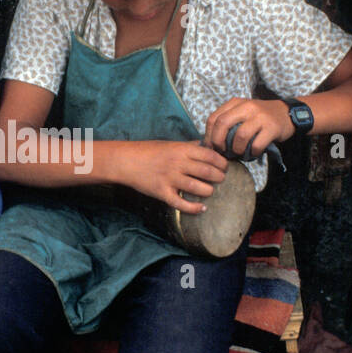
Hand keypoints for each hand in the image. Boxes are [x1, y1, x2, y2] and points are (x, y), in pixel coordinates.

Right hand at [113, 141, 227, 214]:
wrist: (126, 161)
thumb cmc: (148, 151)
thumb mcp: (170, 144)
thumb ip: (188, 146)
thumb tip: (204, 145)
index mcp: (182, 150)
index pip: (210, 155)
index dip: (221, 162)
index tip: (225, 167)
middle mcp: (178, 164)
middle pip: (208, 172)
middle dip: (219, 177)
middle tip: (221, 180)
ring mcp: (171, 179)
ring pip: (199, 188)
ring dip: (209, 191)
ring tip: (210, 191)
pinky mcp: (163, 192)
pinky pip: (182, 203)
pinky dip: (194, 208)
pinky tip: (202, 208)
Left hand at [203, 98, 294, 159]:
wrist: (286, 113)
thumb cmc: (259, 117)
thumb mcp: (242, 112)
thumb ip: (227, 122)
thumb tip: (210, 143)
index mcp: (236, 103)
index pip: (214, 118)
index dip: (209, 135)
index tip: (211, 147)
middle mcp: (247, 106)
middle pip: (223, 124)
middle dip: (218, 142)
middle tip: (222, 152)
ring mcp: (260, 116)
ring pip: (240, 136)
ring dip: (237, 149)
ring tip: (239, 153)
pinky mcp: (272, 127)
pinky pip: (257, 144)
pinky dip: (253, 153)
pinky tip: (254, 153)